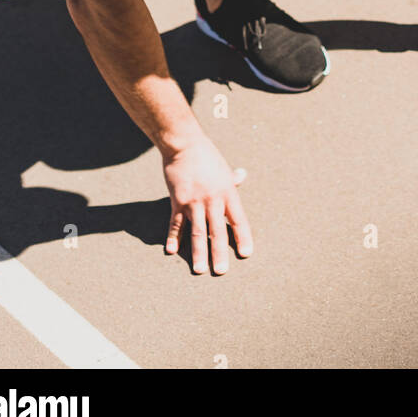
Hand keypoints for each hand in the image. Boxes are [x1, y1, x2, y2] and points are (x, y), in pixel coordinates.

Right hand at [163, 136, 252, 273]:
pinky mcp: (177, 201)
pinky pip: (176, 223)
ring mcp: (194, 201)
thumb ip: (232, 179)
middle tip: (221, 272)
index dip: (242, 237)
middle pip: (218, 231)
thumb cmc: (206, 155)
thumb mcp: (223, 167)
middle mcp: (213, 199)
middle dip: (219, 253)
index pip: (238, 220)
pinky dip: (174, 238)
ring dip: (199, 252)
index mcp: (228, 192)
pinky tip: (172, 251)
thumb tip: (243, 176)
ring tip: (200, 270)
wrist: (185, 144)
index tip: (245, 254)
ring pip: (197, 232)